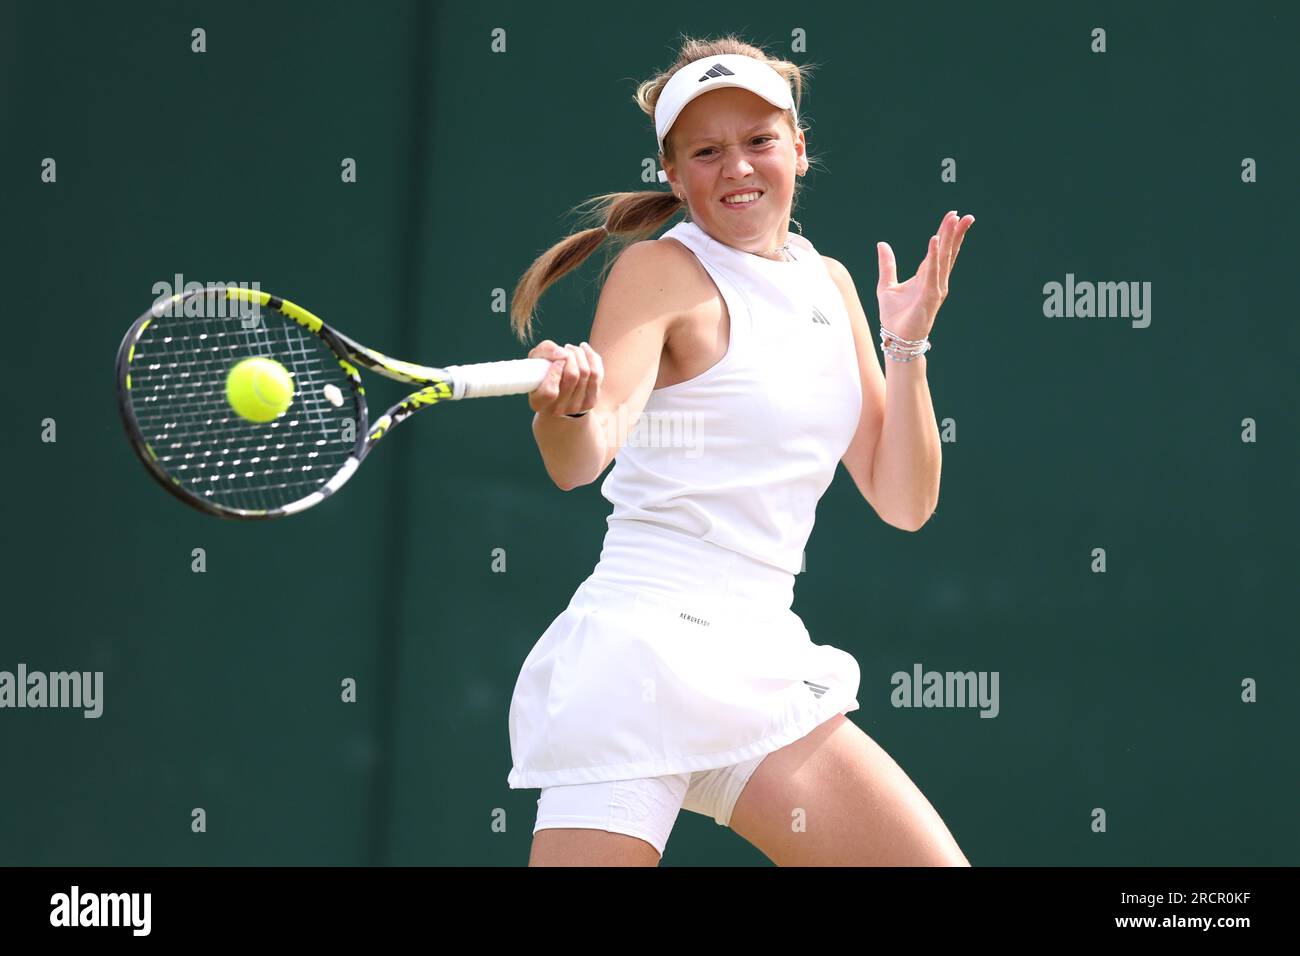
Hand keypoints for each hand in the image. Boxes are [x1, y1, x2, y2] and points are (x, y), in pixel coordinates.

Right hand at [527, 340, 602, 417]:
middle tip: (566, 349)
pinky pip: (596, 374)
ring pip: (585, 372)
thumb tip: (563, 353)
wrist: (559, 389)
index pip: (550, 391)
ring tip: (572, 349)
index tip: (557, 361)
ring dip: (580, 354)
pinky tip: (584, 348)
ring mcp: (575, 407)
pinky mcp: (590, 402)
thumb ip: (545, 351)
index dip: (555, 372)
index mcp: (538, 402)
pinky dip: (591, 357)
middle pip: (572, 376)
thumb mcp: (536, 359)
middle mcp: (556, 409)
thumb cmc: (544, 369)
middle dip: (570, 355)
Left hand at [876, 210, 973, 341]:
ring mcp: (935, 288)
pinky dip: (933, 256)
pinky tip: (935, 240)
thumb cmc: (894, 316)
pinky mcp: (929, 296)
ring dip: (948, 239)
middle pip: (947, 252)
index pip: (939, 250)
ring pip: (943, 258)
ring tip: (954, 221)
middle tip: (966, 215)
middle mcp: (935, 280)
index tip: (954, 216)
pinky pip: (932, 272)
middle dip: (956, 233)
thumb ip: (887, 264)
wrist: (897, 338)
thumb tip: (882, 243)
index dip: (946, 233)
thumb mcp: (887, 285)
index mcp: (925, 276)